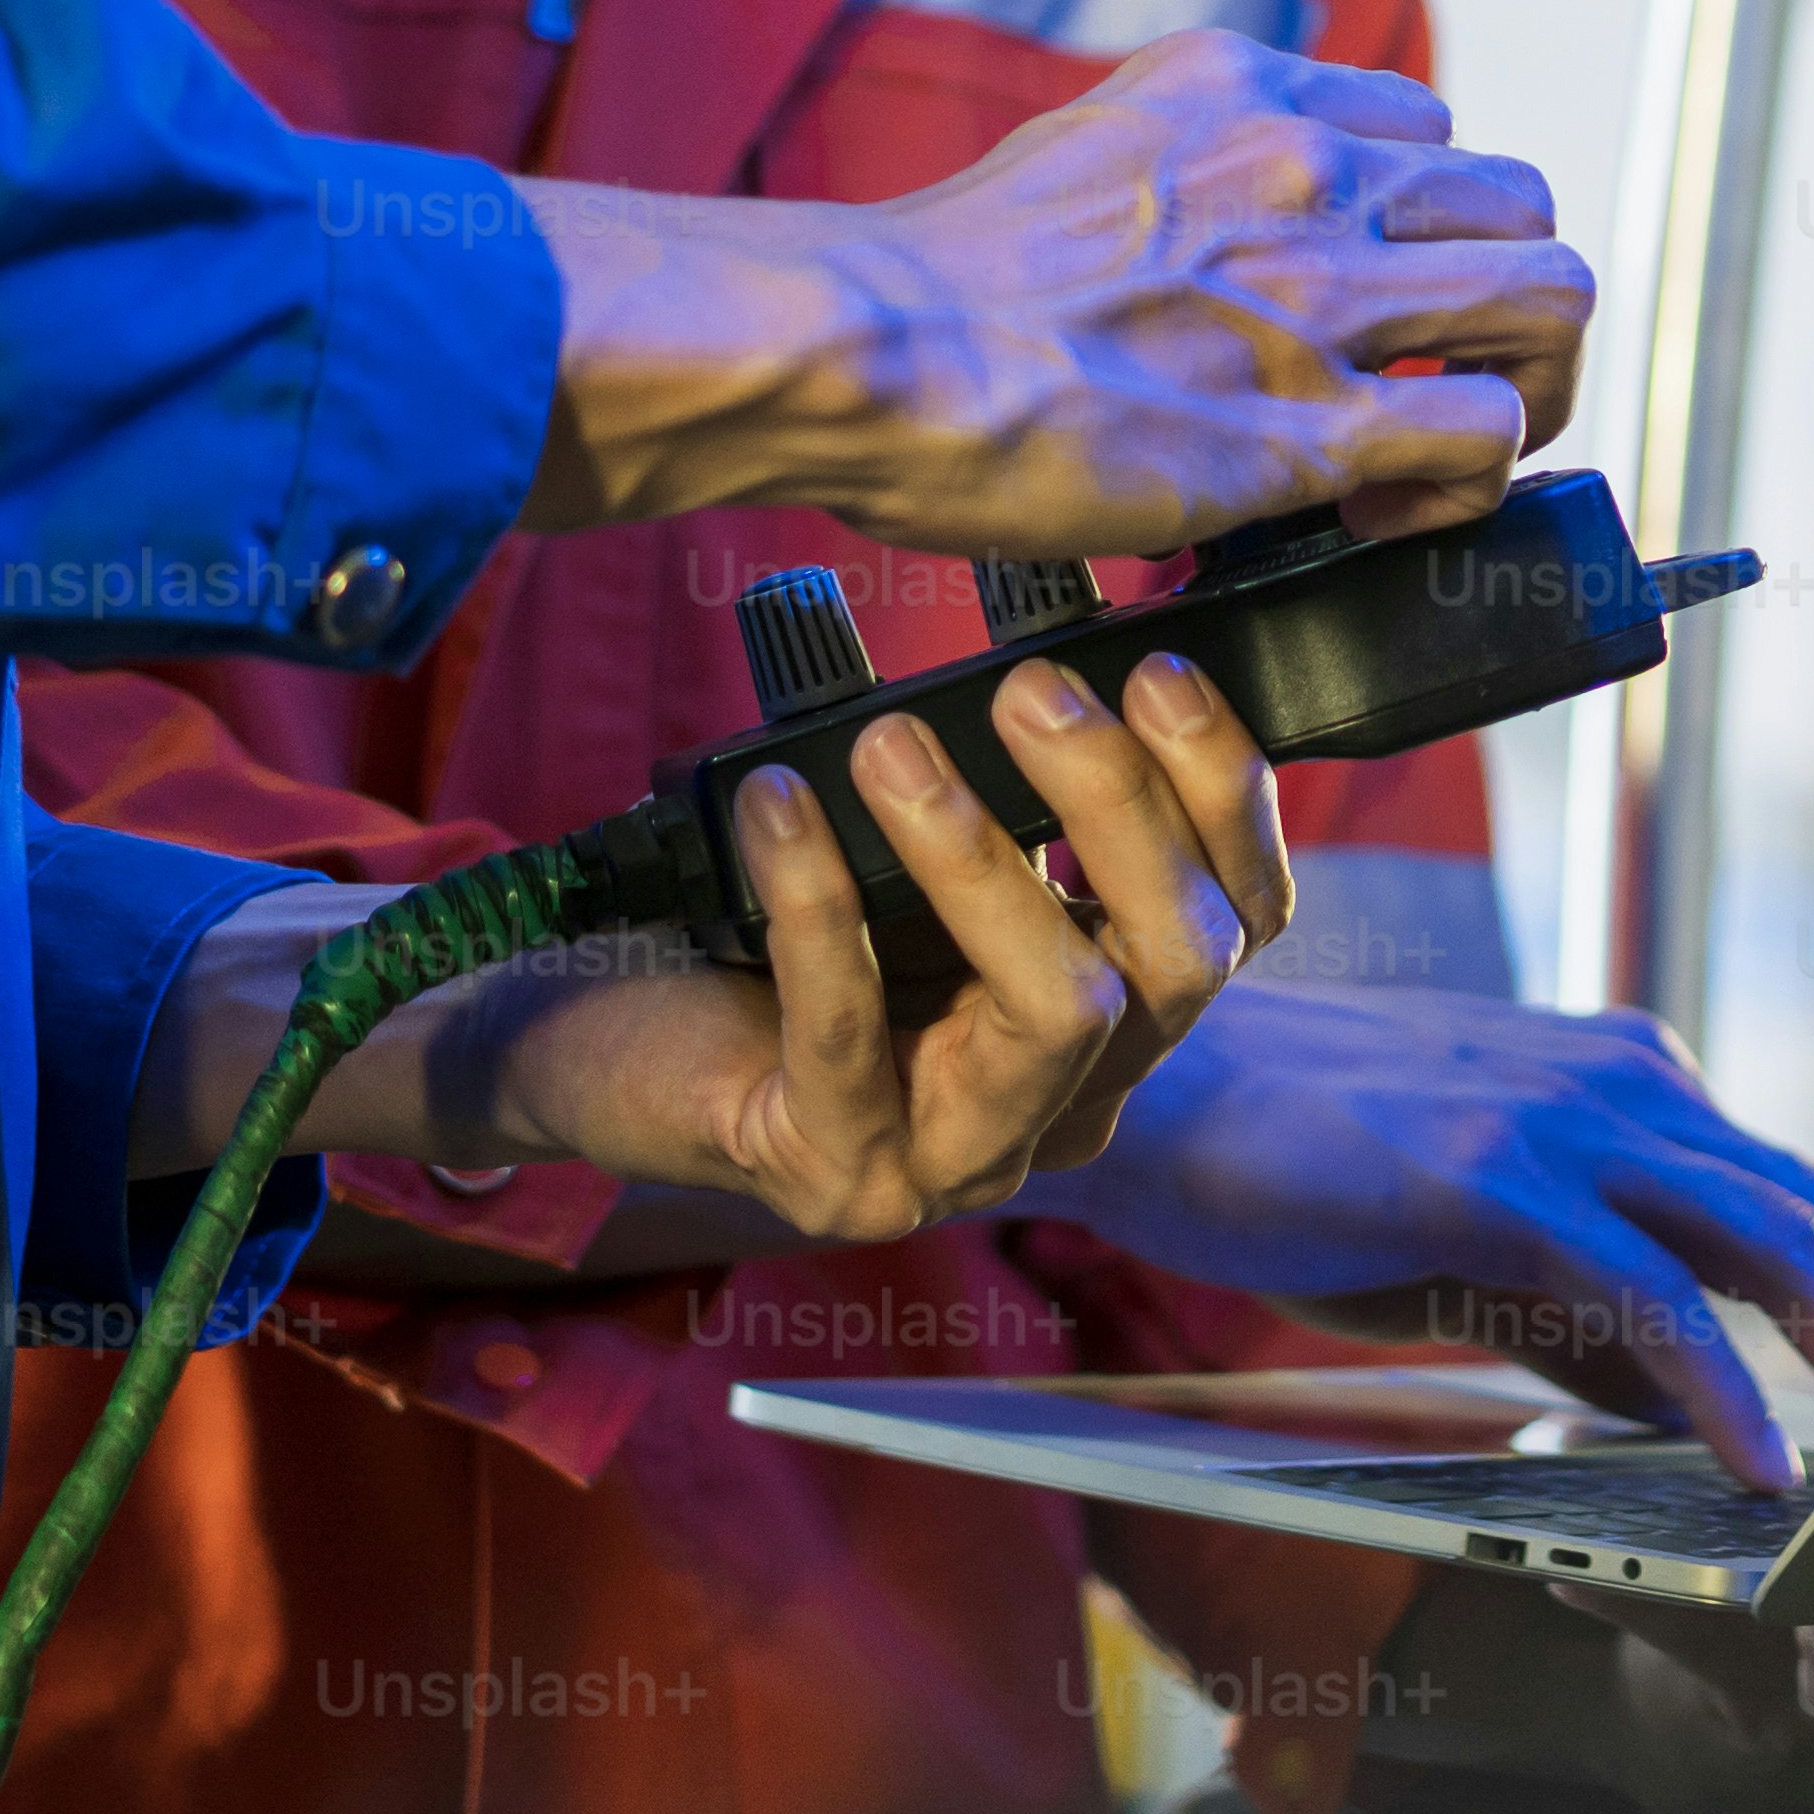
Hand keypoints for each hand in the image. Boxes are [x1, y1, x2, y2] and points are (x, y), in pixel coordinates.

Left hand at [178, 649, 1290, 1238]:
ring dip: (984, 859)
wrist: (574, 1035)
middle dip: (1128, 810)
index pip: (1238, 922)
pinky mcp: (835, 1173)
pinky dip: (820, 904)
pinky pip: (852, 1035)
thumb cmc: (745, 924)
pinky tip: (775, 807)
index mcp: (1106, 1014)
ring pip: (1061, 1011)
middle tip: (1033, 688)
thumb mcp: (903, 848)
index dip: (1230, 799)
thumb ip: (999, 782)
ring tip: (892, 744)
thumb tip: (1052, 640)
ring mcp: (958, 1157)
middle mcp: (1062, 1100)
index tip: (1162, 668)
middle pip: (1182, 967)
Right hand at [517, 32, 1588, 554]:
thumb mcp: (1084, 146)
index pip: (1426, 130)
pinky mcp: (1312, 420)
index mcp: (1244, 94)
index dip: (1429, 226)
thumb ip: (1179, 165)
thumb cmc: (937, 280)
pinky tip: (1394, 512)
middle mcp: (1306, 169)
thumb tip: (1209, 230)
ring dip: (1530, 382)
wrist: (867, 346)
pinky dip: (1472, 481)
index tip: (1387, 296)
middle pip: (1522, 203)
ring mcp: (1322, 290)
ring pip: (1551, 299)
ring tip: (1462, 443)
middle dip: (1508, 298)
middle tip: (1456, 373)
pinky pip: (1487, 432)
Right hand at [1017, 985, 1813, 1484]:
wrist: (1161, 1098)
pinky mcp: (1501, 1178)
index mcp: (1635, 1086)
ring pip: (1766, 1240)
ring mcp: (1569, 1122)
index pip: (1801, 1189)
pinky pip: (1648, 1295)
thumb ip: (1580, 1308)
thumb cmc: (1311, 1174)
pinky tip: (1759, 1465)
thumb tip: (1670, 1403)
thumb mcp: (1476, 1246)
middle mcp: (1629, 1085)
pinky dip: (1719, 1387)